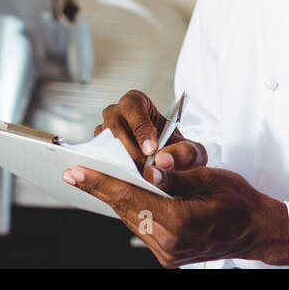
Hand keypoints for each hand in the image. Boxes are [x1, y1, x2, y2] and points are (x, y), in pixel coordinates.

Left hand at [61, 162, 288, 266]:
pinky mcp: (169, 255)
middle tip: (74, 173)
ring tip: (93, 180)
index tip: (76, 172)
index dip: (100, 183)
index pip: (130, 197)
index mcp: (179, 221)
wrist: (257, 231)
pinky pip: (142, 229)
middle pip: (125, 211)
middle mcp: (169, 243)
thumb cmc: (239, 201)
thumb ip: (176, 175)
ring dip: (114, 200)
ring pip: (130, 220)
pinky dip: (131, 210)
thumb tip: (148, 168)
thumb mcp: (210, 179)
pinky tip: (123, 195)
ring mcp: (168, 253)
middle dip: (100, 190)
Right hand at [91, 89, 206, 187]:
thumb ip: (186, 152)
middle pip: (116, 131)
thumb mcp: (191, 151)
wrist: (169, 166)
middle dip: (132, 154)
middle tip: (147, 172)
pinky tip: (127, 186)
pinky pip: (98, 162)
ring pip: (105, 148)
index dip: (142, 130)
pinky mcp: (97, 154)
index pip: (134, 109)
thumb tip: (164, 160)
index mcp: (135, 103)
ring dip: (121, 166)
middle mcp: (115, 114)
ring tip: (138, 181)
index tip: (151, 150)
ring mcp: (103, 134)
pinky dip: (112, 175)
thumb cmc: (177, 151)